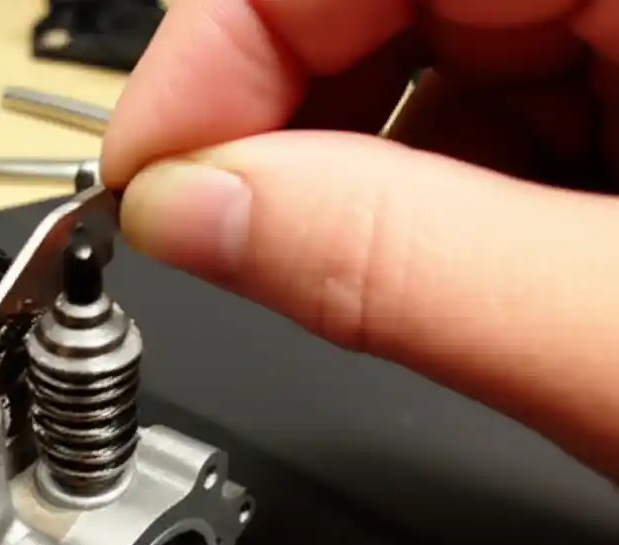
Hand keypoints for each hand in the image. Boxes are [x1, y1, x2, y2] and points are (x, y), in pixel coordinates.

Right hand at [103, 0, 618, 476]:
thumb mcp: (612, 338)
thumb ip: (393, 260)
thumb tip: (189, 214)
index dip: (209, 56)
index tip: (145, 181)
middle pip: (372, 3)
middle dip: (273, 127)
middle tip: (211, 238)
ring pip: (428, 60)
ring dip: (353, 176)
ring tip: (344, 275)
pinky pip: (499, 110)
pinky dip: (434, 200)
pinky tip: (445, 272)